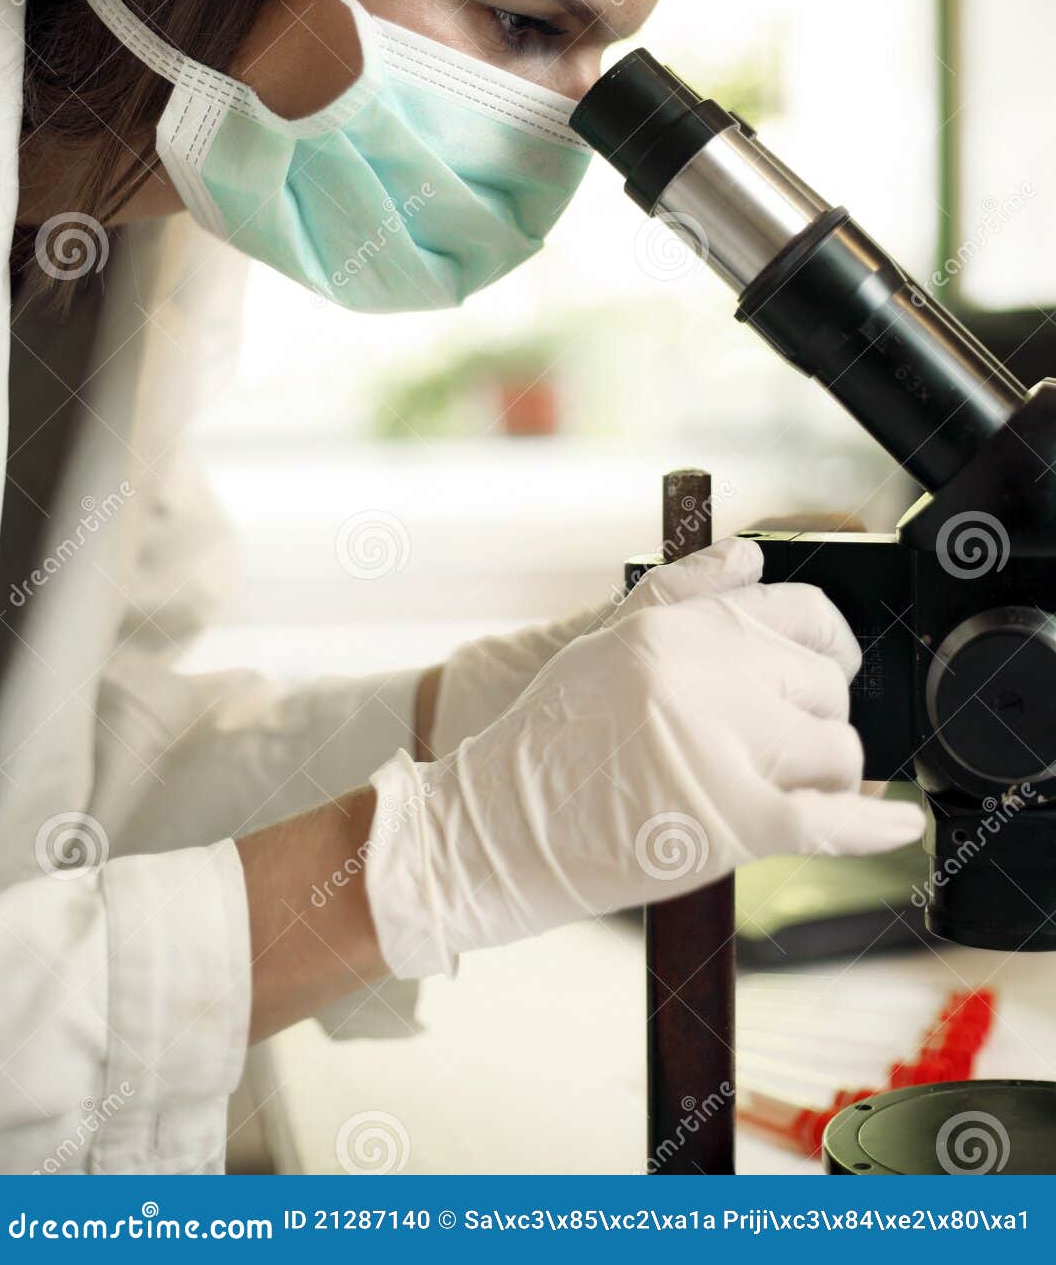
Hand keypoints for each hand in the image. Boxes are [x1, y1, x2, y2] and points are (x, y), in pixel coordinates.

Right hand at [366, 544, 924, 977]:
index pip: (801, 613)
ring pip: (837, 752)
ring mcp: (725, 747)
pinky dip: (874, 832)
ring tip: (798, 790)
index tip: (828, 669)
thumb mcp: (601, 644)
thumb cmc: (543, 744)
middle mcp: (708, 674)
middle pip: (827, 686)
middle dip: (821, 719)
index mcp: (678, 629)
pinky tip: (896, 830)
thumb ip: (681, 594)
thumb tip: (753, 557)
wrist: (492, 829)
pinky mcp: (733, 822)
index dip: (830, 644)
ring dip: (829, 777)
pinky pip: (833, 822)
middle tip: (795, 747)